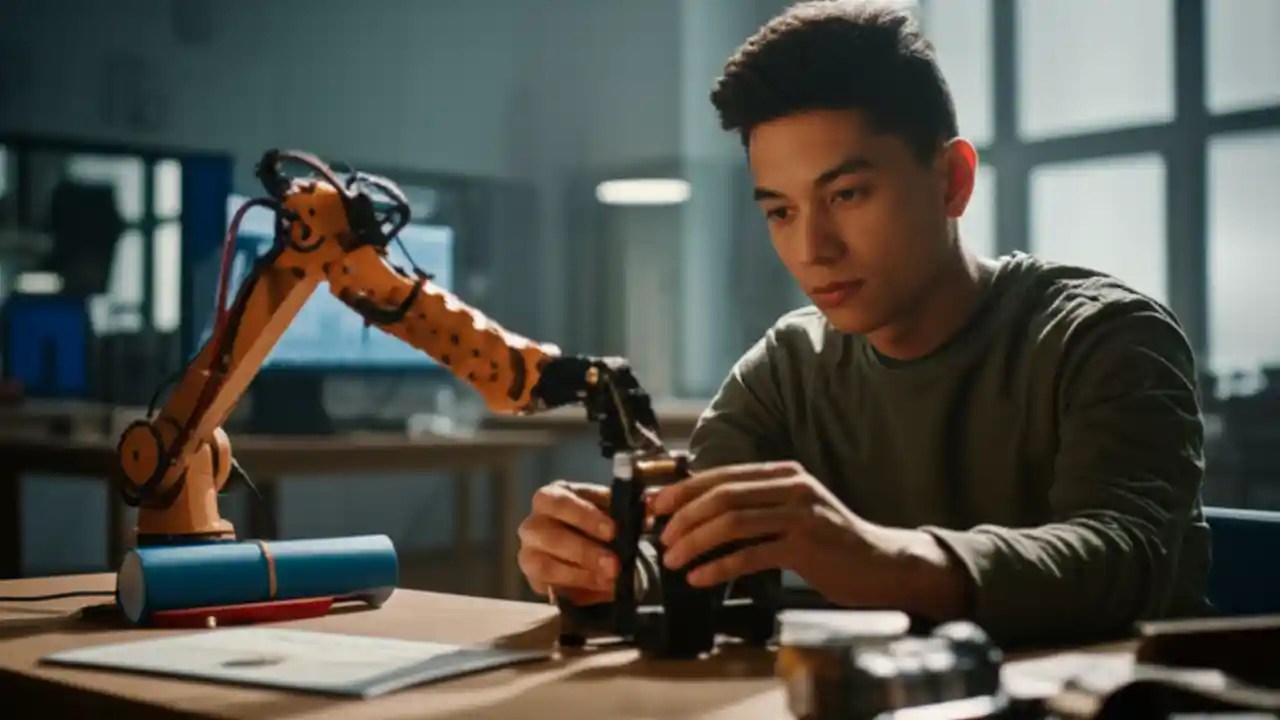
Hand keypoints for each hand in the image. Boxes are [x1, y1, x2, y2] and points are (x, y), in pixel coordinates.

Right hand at [517, 480, 618, 605]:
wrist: (586, 549)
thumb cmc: (595, 522)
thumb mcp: (610, 510)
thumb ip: (630, 507)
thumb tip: (654, 504)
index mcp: (550, 498)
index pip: (560, 502)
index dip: (584, 516)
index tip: (612, 531)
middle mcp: (532, 524)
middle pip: (550, 536)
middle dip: (584, 552)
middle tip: (614, 565)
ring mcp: (528, 553)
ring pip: (545, 565)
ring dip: (580, 575)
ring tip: (609, 581)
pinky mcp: (534, 580)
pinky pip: (549, 589)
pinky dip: (576, 591)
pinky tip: (600, 591)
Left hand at [651, 461, 966, 618]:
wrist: (879, 563)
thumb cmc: (828, 541)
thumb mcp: (792, 511)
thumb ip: (755, 505)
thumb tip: (699, 514)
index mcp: (783, 473)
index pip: (723, 475)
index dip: (685, 490)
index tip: (658, 506)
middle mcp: (792, 486)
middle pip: (723, 495)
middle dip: (684, 517)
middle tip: (662, 537)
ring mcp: (800, 515)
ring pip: (732, 523)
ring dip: (695, 543)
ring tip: (674, 560)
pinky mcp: (805, 546)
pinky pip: (751, 555)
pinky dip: (719, 568)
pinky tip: (701, 579)